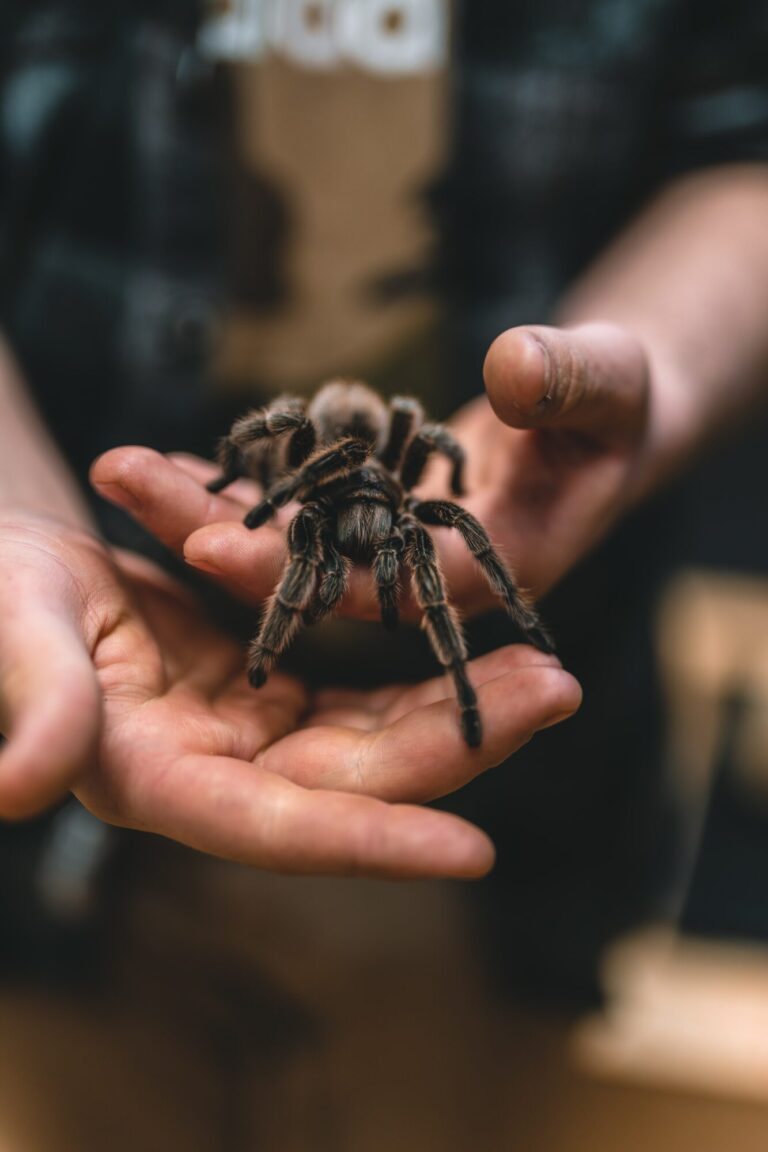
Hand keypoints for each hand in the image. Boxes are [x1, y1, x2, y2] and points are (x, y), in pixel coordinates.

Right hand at [0, 515, 579, 876]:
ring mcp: (245, 727)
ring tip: (546, 668)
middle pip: (355, 778)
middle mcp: (216, 770)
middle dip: (460, 745)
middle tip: (557, 690)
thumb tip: (17, 789)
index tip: (477, 855)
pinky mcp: (262, 678)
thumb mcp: (10, 637)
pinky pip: (355, 680)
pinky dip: (413, 661)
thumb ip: (31, 703)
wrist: (5, 569)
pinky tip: (477, 633)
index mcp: (156, 781)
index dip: (371, 843)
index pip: (276, 829)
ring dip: (459, 703)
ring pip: (370, 731)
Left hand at [91, 322, 650, 616]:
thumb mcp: (611, 381)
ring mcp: (396, 545)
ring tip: (124, 467)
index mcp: (492, 570)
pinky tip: (173, 458)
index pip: (384, 588)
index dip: (300, 571)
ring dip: (210, 505)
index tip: (208, 545)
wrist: (602, 416)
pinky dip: (243, 481)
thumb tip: (511, 369)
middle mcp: (428, 574)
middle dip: (219, 535)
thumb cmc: (621, 402)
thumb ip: (571, 383)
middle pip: (313, 569)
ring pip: (293, 536)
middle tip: (126, 482)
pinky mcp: (375, 513)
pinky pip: (298, 502)